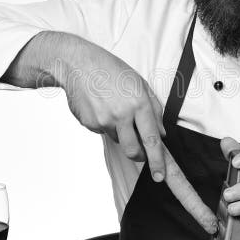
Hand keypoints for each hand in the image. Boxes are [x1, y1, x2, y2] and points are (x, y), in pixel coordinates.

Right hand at [62, 37, 166, 180]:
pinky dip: (105, 123)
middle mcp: (122, 114)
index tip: (160, 176)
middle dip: (139, 155)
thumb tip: (162, 133)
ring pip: (118, 139)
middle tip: (140, 151)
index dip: (158, 161)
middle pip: (133, 151)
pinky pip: (103, 131)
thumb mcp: (140, 83)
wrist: (77, 64)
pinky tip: (101, 106)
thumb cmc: (111, 70)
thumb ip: (154, 108)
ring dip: (121, 131)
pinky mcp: (90, 123)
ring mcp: (103, 120)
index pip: (152, 139)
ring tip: (114, 108)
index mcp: (139, 103)